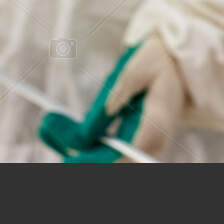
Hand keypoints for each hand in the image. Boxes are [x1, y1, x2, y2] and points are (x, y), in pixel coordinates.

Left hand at [37, 39, 185, 161]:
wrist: (176, 64)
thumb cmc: (157, 60)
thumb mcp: (137, 67)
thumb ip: (115, 95)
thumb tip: (90, 127)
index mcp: (157, 122)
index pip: (124, 154)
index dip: (94, 159)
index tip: (67, 153)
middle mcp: (152, 143)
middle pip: (111, 162)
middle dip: (77, 152)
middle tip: (47, 126)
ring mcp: (143, 147)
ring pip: (106, 160)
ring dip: (75, 148)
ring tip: (49, 125)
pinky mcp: (132, 144)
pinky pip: (105, 152)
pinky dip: (81, 144)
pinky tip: (59, 131)